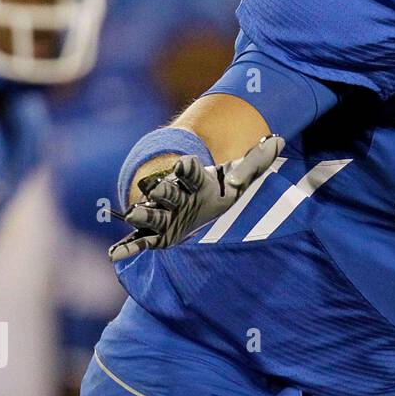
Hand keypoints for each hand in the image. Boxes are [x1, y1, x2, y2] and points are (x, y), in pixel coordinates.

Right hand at [108, 135, 283, 261]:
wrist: (203, 200)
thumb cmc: (221, 186)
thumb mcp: (240, 175)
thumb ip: (256, 161)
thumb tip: (279, 140)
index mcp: (193, 180)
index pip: (188, 170)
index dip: (187, 167)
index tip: (185, 164)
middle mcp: (174, 195)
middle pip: (165, 191)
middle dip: (160, 191)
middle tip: (155, 189)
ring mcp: (164, 215)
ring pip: (150, 215)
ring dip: (142, 215)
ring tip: (133, 215)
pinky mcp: (158, 235)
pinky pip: (141, 242)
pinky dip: (129, 247)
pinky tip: (115, 255)